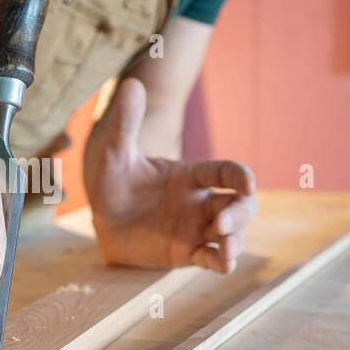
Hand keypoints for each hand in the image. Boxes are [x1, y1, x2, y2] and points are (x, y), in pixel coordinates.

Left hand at [85, 78, 256, 272]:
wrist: (102, 218)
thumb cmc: (112, 181)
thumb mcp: (115, 152)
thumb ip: (126, 122)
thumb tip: (130, 85)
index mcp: (191, 175)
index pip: (225, 172)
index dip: (240, 176)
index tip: (248, 182)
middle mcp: (201, 201)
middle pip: (239, 204)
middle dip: (240, 212)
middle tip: (223, 223)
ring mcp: (196, 228)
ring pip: (232, 234)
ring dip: (236, 240)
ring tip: (227, 250)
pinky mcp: (187, 252)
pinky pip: (210, 258)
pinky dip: (221, 262)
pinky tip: (224, 264)